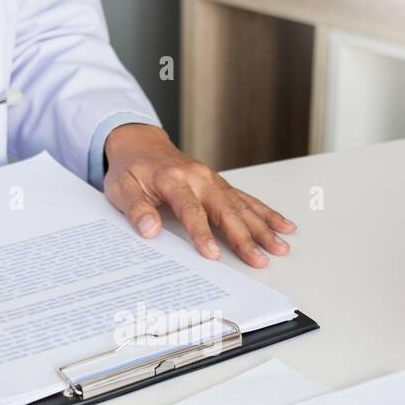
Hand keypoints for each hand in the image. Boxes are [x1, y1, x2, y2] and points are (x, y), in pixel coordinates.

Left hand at [101, 124, 295, 266]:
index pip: (190, 209)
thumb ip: (135, 209)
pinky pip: (247, 199)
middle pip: (225, 210)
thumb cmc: (131, 170)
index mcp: (173, 179)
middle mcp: (198, 178)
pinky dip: (266, 213)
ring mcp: (213, 181)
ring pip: (242, 206)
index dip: (201, 233)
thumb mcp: (121, 189)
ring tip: (280, 247)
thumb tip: (148, 230)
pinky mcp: (220, 185)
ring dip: (263, 228)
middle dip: (245, 237)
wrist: (142, 145)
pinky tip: (283, 225)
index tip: (212, 255)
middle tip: (260, 259)